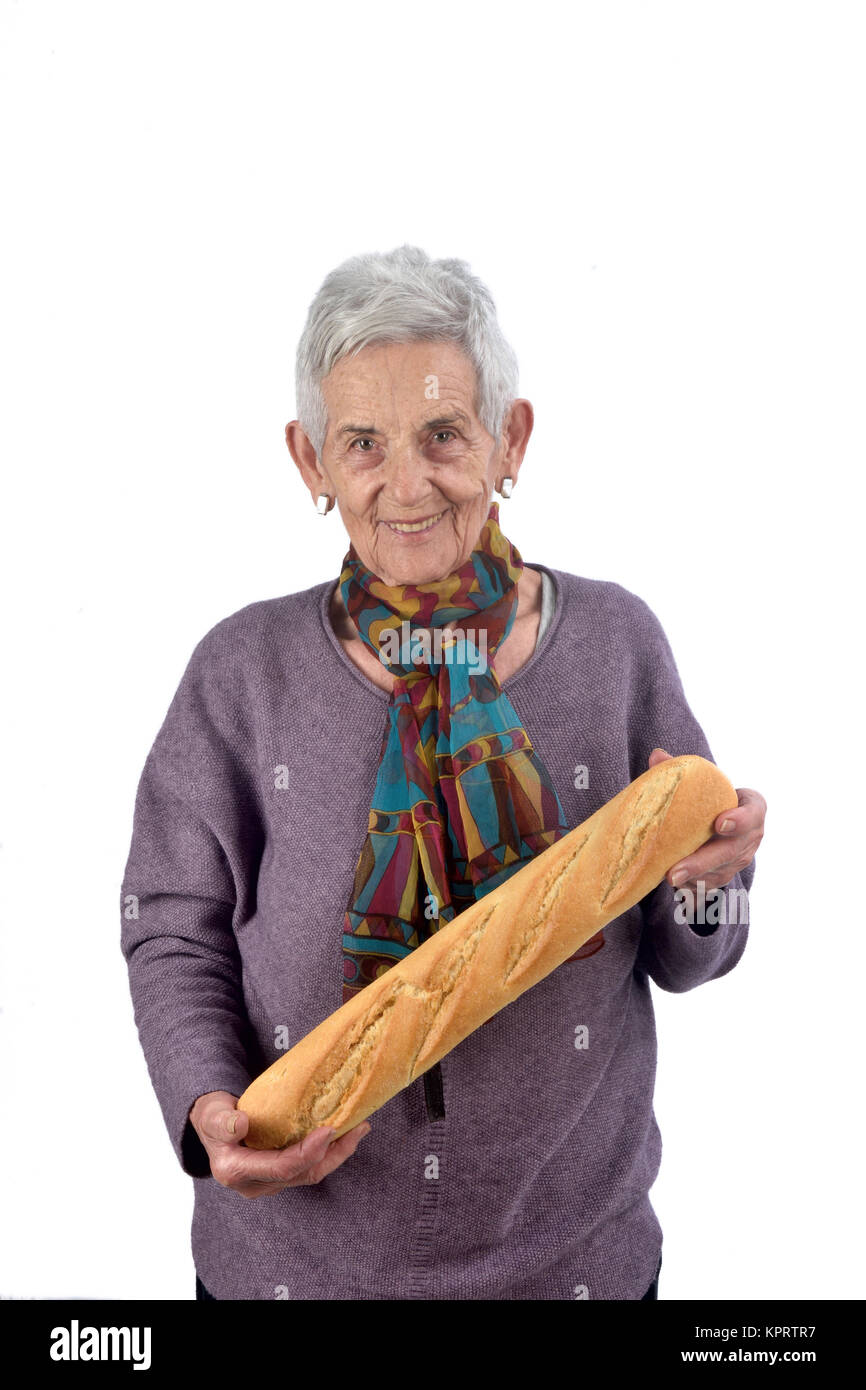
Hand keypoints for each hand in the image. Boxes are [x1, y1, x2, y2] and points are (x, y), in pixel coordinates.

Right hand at [188, 1091, 371, 1198]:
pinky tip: (345, 1133)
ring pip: (311, 1174)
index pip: (281, 1168)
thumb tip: (241, 1124)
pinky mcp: (280, 1175)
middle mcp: (255, 1184)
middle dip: (334, 1153)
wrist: (211, 1125)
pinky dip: (329, 1152)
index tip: (329, 1129)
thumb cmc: (212, 1116)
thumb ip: (222, 1120)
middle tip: (357, 1126)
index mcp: (236, 1171)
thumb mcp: (211, 1114)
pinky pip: (309, 1168)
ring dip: (338, 1153)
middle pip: (303, 1174)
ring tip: (359, 1128)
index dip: (308, 1152)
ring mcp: (269, 1183)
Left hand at [648, 748, 765, 892]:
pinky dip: (690, 884)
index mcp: (753, 808)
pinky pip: (708, 884)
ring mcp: (739, 859)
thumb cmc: (710, 796)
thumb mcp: (704, 782)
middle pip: (729, 852)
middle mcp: (751, 837)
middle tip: (675, 871)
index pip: (752, 813)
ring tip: (667, 878)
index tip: (719, 823)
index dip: (739, 820)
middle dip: (701, 862)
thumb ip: (682, 770)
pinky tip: (673, 882)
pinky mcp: (725, 875)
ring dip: (692, 878)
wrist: (719, 818)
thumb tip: (657, 756)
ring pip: (717, 872)